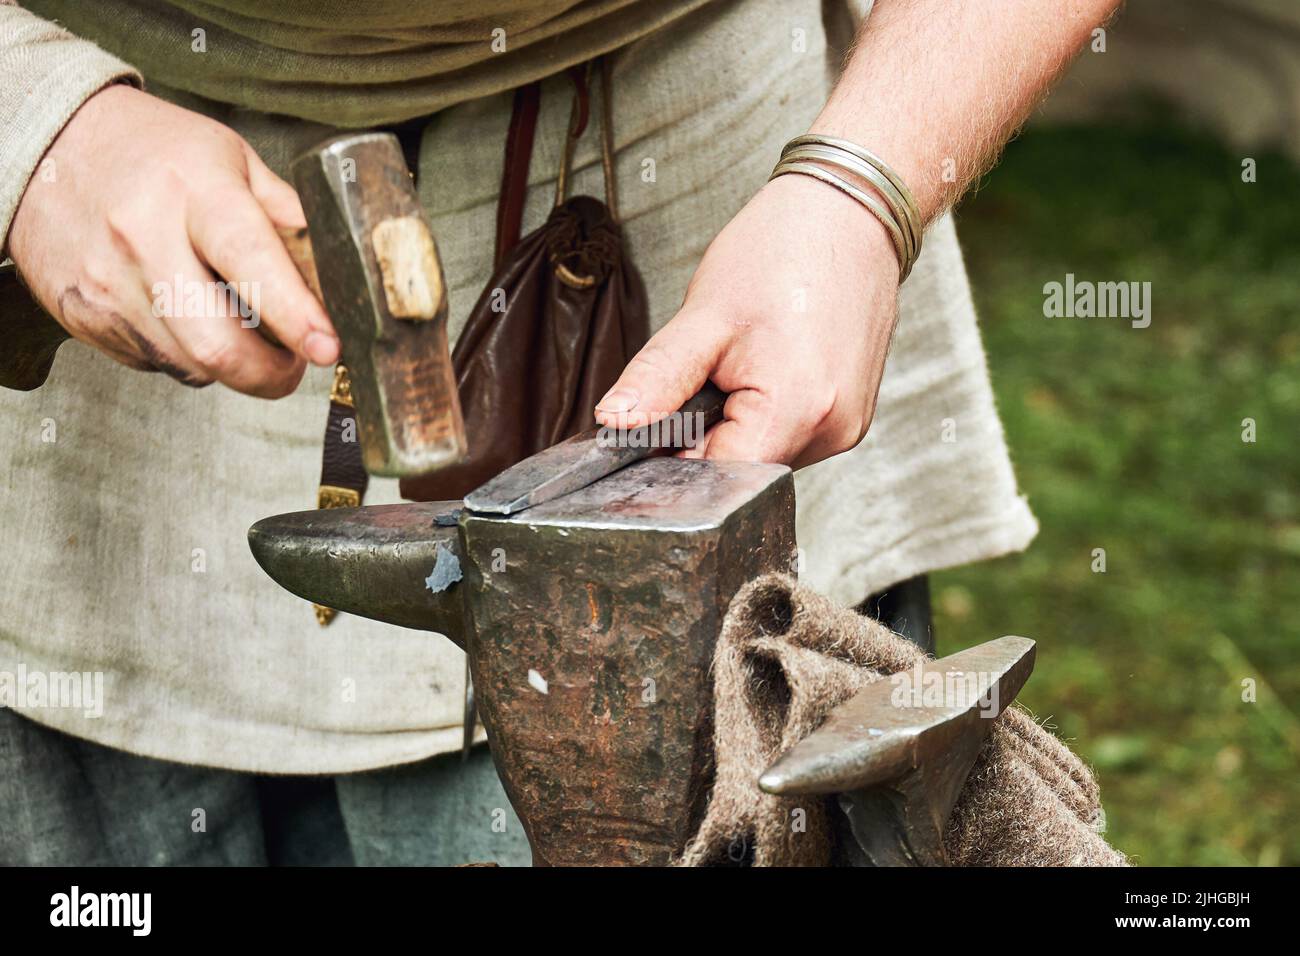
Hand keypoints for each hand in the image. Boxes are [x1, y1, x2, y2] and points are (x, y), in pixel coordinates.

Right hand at [7, 85, 336, 397]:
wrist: (47, 147)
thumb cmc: (156, 155)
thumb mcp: (232, 161)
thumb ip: (288, 218)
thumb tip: (343, 273)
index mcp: (195, 191)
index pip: (251, 262)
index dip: (295, 315)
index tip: (327, 348)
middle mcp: (143, 237)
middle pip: (218, 345)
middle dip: (270, 374)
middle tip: (293, 362)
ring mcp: (107, 283)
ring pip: (191, 365)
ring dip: (229, 363)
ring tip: (233, 322)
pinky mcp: (82, 316)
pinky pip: (154, 362)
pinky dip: (184, 353)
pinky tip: (182, 312)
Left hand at [594, 173, 900, 468]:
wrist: (850, 214)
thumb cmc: (783, 251)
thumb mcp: (704, 316)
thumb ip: (657, 379)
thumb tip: (615, 423)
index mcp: (796, 410)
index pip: (716, 478)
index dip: (676, 459)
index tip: (659, 423)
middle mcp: (831, 432)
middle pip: (741, 469)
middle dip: (706, 436)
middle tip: (705, 375)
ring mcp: (846, 428)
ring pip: (764, 454)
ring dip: (737, 423)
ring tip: (743, 362)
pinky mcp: (851, 418)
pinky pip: (790, 435)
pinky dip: (765, 413)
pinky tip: (767, 366)